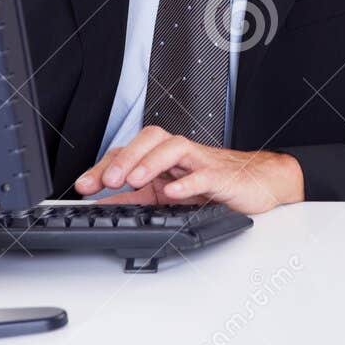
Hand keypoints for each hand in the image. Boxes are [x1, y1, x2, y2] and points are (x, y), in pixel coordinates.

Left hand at [73, 126, 303, 213]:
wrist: (260, 183)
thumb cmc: (217, 186)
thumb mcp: (169, 196)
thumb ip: (137, 200)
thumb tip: (103, 205)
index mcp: (164, 159)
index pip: (129, 151)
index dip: (104, 166)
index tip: (84, 186)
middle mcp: (180, 156)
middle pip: (150, 139)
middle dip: (125, 158)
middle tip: (107, 181)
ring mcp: (201, 162)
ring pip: (174, 147)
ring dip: (151, 162)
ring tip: (134, 180)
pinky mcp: (222, 177)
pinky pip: (204, 174)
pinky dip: (188, 182)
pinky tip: (173, 192)